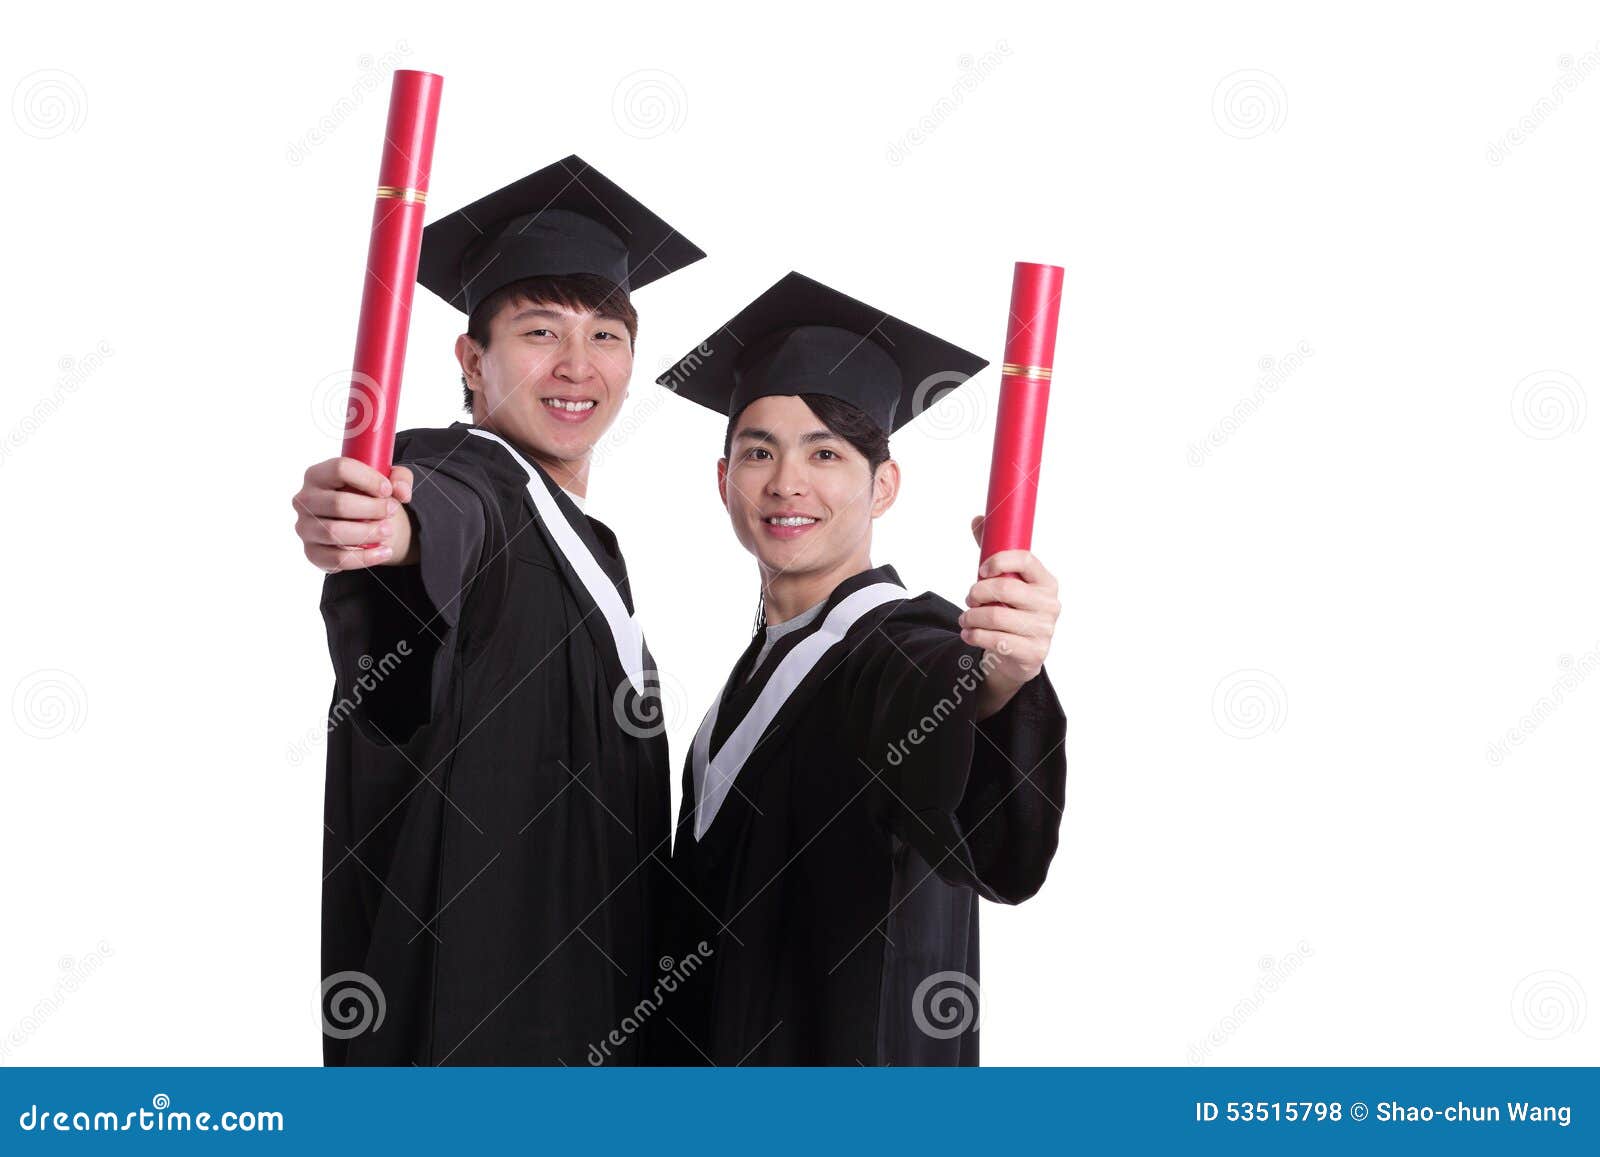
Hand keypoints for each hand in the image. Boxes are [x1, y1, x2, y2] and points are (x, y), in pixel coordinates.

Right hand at [292, 457, 415, 572]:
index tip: (388, 490)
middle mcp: (304, 500)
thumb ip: (400, 478)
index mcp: (317, 474)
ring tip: (388, 531)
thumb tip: (401, 492)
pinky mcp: (312, 552)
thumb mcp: (386, 481)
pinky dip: (365, 557)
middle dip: (372, 509)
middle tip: (392, 511)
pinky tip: (385, 552)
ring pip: (334, 532)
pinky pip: (336, 559)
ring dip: (368, 533)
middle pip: (337, 503)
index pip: (339, 469)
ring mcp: (305, 528)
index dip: (368, 479)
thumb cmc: (367, 496)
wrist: (358, 524)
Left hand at [959, 515, 1060, 717]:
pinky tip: (968, 634)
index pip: (1026, 560)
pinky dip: (975, 636)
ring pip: (996, 616)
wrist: (1019, 655)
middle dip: (978, 592)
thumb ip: (993, 552)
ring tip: (965, 619)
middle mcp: (1050, 604)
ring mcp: (1045, 630)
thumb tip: (978, 519)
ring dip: (971, 617)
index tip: (981, 569)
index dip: (1000, 561)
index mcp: (1046, 581)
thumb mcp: (1005, 582)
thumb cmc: (1011, 611)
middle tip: (969, 597)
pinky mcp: (1034, 653)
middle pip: (1006, 589)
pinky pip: (997, 641)